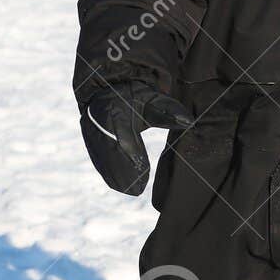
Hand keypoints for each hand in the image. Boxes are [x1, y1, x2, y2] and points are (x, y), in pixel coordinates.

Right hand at [80, 79, 193, 194]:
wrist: (105, 89)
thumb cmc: (133, 96)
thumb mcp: (153, 99)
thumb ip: (169, 112)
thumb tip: (189, 122)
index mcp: (117, 114)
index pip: (126, 143)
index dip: (134, 161)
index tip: (145, 175)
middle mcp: (101, 126)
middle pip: (112, 157)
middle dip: (125, 175)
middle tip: (138, 190)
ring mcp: (93, 134)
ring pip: (103, 161)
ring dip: (116, 177)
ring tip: (132, 190)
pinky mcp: (90, 141)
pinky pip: (98, 160)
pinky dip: (109, 174)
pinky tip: (119, 185)